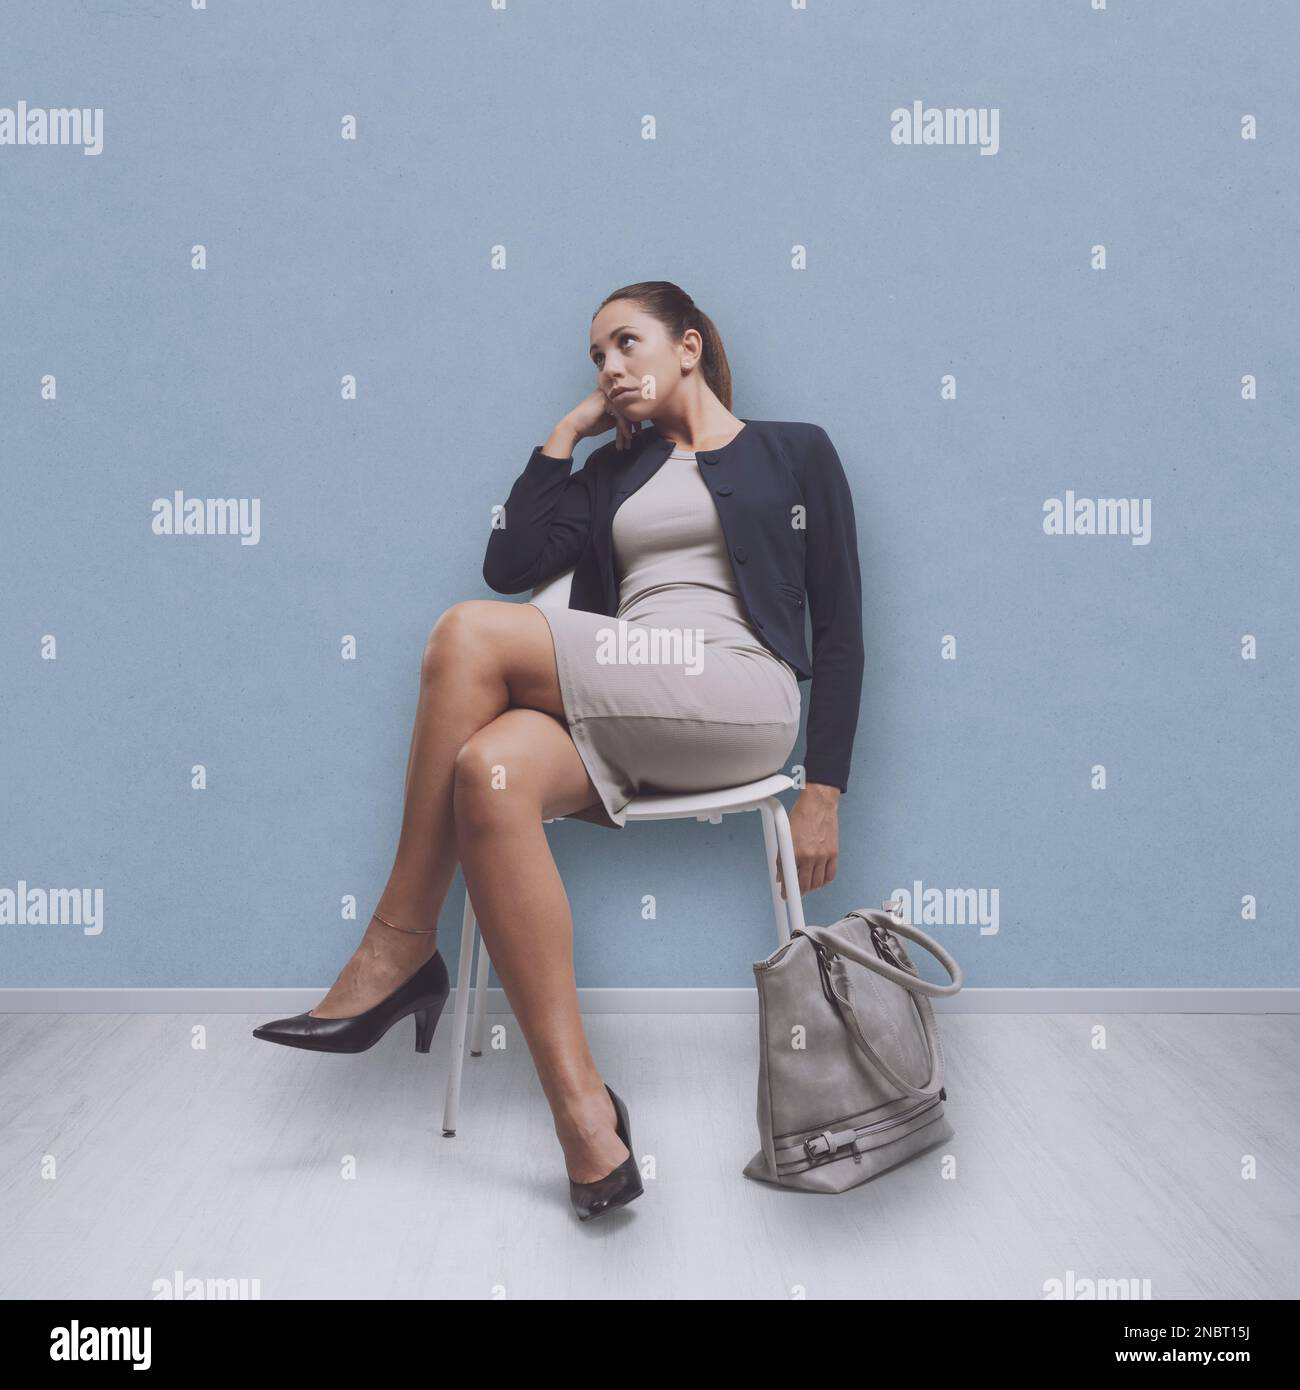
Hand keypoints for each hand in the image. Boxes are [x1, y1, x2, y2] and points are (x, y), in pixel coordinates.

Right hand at [562, 386, 644, 452]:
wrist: (574, 428)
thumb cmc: (589, 425)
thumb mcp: (609, 420)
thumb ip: (619, 416)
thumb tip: (633, 420)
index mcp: (609, 394)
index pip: (626, 404)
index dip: (634, 418)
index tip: (639, 429)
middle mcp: (609, 392)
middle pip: (627, 407)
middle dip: (635, 423)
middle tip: (640, 434)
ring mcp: (607, 395)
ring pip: (625, 412)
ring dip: (629, 427)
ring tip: (631, 440)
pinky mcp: (606, 402)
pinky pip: (620, 415)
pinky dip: (624, 427)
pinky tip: (627, 436)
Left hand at [775, 783, 840, 898]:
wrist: (819, 803)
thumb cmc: (802, 815)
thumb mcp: (786, 835)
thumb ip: (782, 857)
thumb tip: (781, 874)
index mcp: (795, 851)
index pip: (791, 879)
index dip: (788, 891)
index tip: (786, 896)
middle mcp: (810, 855)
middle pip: (806, 885)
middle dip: (799, 892)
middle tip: (795, 892)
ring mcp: (823, 856)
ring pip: (818, 883)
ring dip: (811, 888)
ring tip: (806, 887)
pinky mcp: (834, 854)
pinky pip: (831, 875)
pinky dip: (824, 882)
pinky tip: (819, 881)